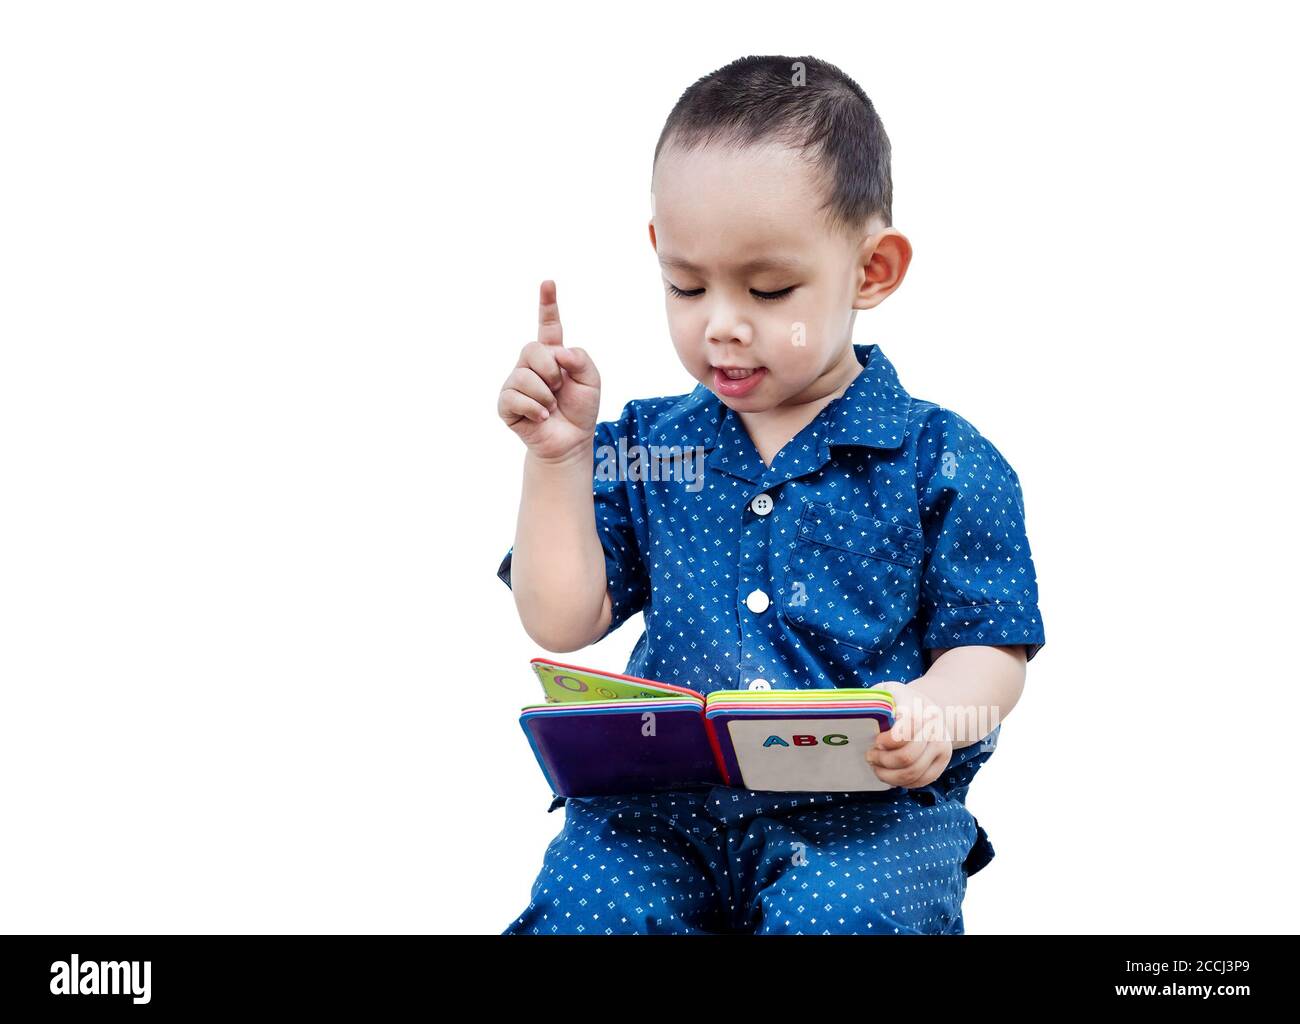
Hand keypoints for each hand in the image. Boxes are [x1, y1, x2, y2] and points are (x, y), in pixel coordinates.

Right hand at [497, 280, 601, 463]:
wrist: (570, 441)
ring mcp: (516, 382)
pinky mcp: (506, 403)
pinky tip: (541, 416)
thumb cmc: (579, 410)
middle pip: (532, 349)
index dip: (548, 304)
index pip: (549, 325)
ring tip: (551, 406)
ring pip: (524, 375)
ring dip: (545, 394)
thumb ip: (581, 359)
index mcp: (553, 354)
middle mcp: (531, 364)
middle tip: (559, 388)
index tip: (548, 283)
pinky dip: (534, 408)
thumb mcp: (591, 381)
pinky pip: (514, 396)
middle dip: (551, 370)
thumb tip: (558, 352)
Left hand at [864, 681, 952, 788]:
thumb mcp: (885, 692)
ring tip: (877, 767)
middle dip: (883, 761)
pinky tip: (891, 774)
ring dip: (889, 776)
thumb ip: (871, 702)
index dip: (887, 741)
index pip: (904, 731)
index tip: (875, 740)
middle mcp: (934, 726)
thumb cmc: (898, 700)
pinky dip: (902, 782)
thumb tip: (850, 714)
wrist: (928, 706)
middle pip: (907, 757)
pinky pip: (922, 780)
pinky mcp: (943, 761)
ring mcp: (942, 745)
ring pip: (913, 773)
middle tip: (870, 756)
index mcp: (917, 707)